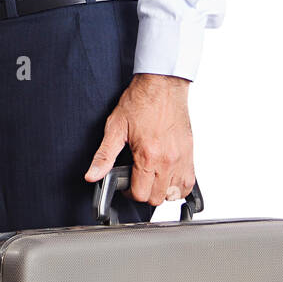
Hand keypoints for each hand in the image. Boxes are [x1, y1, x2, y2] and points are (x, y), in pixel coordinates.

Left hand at [84, 73, 194, 206]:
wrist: (162, 83)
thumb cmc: (140, 101)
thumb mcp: (115, 127)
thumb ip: (104, 155)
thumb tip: (92, 175)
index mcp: (148, 155)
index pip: (140, 194)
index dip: (129, 192)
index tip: (126, 183)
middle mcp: (168, 160)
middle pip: (157, 198)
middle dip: (144, 193)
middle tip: (137, 179)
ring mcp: (182, 158)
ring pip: (174, 194)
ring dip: (161, 191)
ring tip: (151, 178)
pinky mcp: (190, 153)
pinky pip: (189, 183)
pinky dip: (178, 186)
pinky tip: (167, 177)